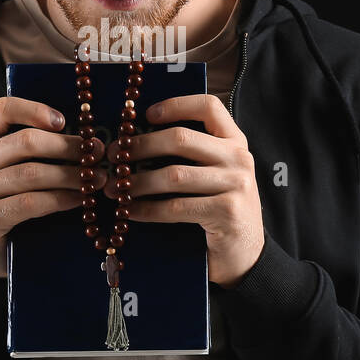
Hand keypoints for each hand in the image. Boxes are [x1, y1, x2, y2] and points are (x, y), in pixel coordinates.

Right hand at [0, 97, 106, 277]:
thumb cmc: (10, 201)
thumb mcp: (16, 168)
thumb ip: (37, 150)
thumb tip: (88, 138)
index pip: (2, 110)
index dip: (35, 109)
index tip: (64, 120)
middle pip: (25, 142)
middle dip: (67, 146)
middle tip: (96, 154)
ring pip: (31, 173)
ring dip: (70, 175)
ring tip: (96, 179)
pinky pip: (30, 203)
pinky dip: (60, 199)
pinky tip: (78, 199)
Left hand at [104, 93, 263, 288]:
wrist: (246, 254)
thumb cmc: (219, 210)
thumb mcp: (213, 174)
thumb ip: (191, 155)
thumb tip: (133, 141)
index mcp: (235, 142)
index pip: (208, 107)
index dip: (175, 105)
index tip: (146, 115)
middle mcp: (239, 158)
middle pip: (181, 139)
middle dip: (140, 146)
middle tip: (113, 155)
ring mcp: (236, 185)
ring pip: (174, 175)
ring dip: (137, 182)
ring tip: (114, 189)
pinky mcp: (227, 212)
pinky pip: (176, 207)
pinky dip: (148, 209)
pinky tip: (130, 211)